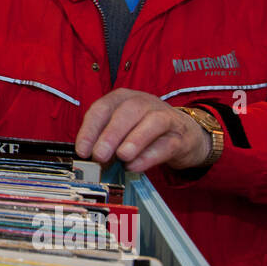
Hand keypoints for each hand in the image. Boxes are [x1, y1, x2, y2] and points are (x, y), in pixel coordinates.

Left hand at [74, 89, 212, 172]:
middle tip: (99, 156)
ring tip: (121, 157)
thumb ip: (105, 142)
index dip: (90, 129)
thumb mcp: (121, 132)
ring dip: (134, 140)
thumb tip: (89, 160)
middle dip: (111, 134)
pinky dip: (150, 156)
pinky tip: (135, 166)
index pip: (103, 108)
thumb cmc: (144, 132)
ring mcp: (166, 117)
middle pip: (128, 111)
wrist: (184, 135)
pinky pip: (167, 144)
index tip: (82, 151)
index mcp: (123, 99)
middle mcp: (144, 103)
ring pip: (152, 122)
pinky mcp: (180, 137)